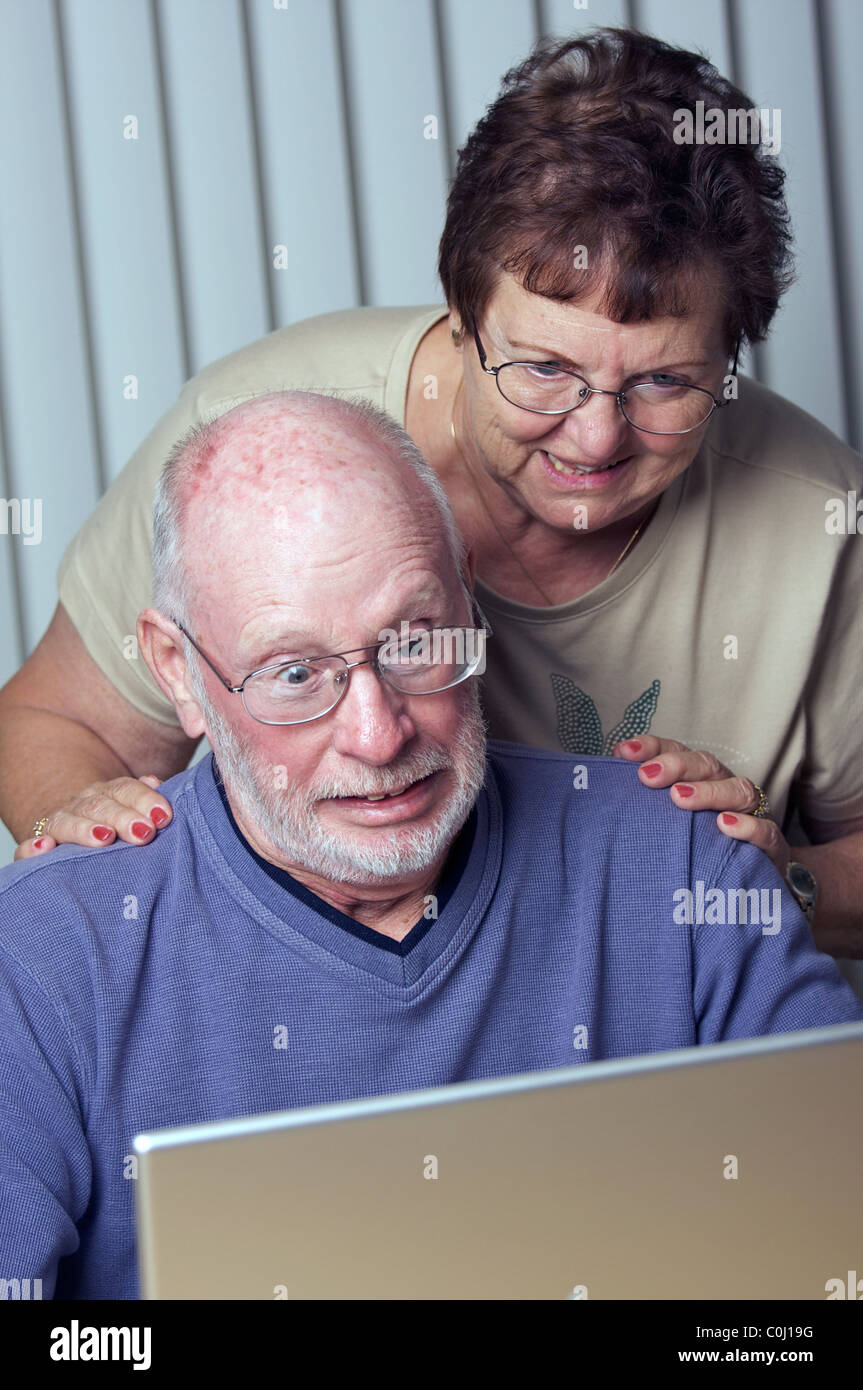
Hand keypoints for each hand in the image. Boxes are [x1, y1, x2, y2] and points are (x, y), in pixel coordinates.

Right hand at [14, 775, 172, 859]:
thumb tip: (156, 782)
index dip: (144, 799)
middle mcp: (83, 804)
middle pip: (100, 805)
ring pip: (67, 822)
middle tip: (144, 832)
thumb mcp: (134, 808)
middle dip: (122, 817)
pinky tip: (45, 847)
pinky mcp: (40, 845)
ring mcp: (59, 823)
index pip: (125, 789)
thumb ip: (146, 797)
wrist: (78, 826)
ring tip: (104, 838)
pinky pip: (27, 848)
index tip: (162, 816)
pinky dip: (32, 849)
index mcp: (109, 793)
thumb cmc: (117, 824)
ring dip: (85, 829)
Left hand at [613, 735, 789, 871]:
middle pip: (708, 766)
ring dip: (708, 792)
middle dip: (677, 766)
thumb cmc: (701, 852)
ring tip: (679, 798)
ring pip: (739, 791)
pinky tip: (725, 826)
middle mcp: (726, 792)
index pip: (678, 753)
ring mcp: (753, 817)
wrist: (751, 894)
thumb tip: (605, 792)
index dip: (653, 747)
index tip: (624, 752)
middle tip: (648, 776)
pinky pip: (767, 832)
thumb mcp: (670, 829)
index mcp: (700, 782)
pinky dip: (748, 826)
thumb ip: (645, 810)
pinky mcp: (772, 848)